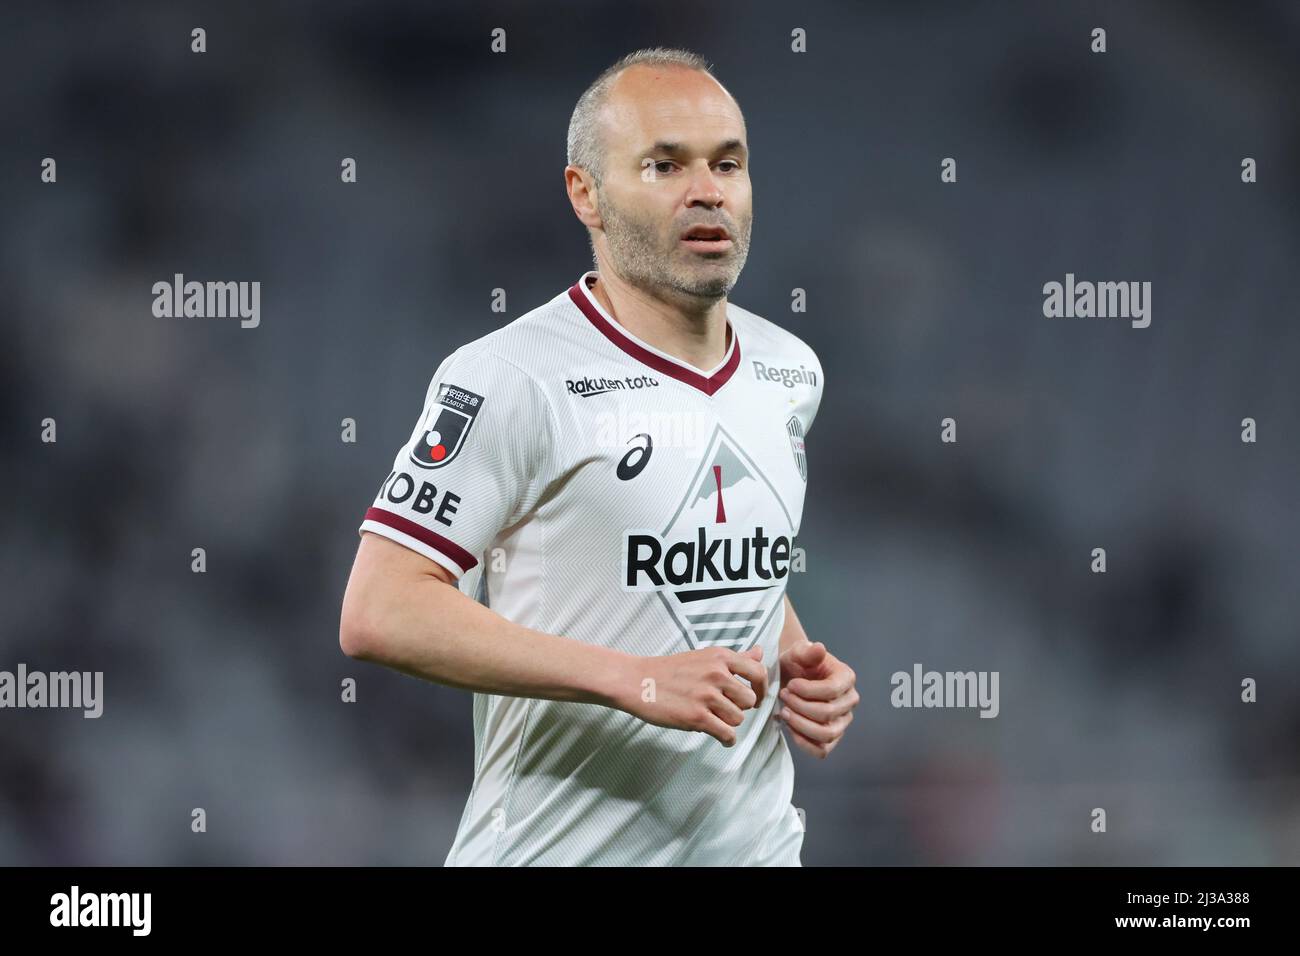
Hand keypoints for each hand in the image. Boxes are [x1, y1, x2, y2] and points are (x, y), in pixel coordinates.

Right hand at [618, 646, 767, 746]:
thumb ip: (736, 658)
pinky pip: (727, 734)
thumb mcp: (705, 657)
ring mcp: (706, 696)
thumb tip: (760, 652)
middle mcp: (716, 674)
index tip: (755, 697)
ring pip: (738, 718)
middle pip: (749, 700)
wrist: (637, 681)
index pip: (758, 671)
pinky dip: (726, 739)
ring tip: (713, 718)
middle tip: (724, 708)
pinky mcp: (697, 717)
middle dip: (739, 708)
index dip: (761, 688)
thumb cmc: (670, 670)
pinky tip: (719, 736)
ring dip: (728, 722)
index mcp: (720, 657)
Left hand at [776, 640, 856, 757]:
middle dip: (800, 706)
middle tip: (783, 696)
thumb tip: (819, 648)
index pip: (831, 690)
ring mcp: (842, 721)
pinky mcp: (832, 737)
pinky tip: (789, 727)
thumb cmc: (797, 664)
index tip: (790, 685)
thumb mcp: (797, 652)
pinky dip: (804, 743)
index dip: (807, 691)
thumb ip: (807, 651)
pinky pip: (822, 750)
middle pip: (827, 713)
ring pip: (826, 734)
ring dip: (801, 725)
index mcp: (846, 678)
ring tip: (784, 712)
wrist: (792, 677)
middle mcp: (849, 701)